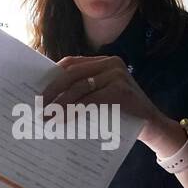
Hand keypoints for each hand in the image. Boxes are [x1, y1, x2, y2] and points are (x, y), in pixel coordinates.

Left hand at [41, 56, 185, 156]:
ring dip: (60, 103)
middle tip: (38, 105)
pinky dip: (74, 110)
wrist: (152, 126)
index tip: (35, 91)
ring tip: (47, 116)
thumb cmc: (122, 113)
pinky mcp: (121, 89)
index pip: (70, 64)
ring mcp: (117, 74)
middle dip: (52, 90)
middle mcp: (111, 63)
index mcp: (103, 61)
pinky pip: (91, 99)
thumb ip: (82, 92)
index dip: (51, 76)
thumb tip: (48, 99)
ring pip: (79, 86)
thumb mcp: (100, 98)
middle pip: (71, 72)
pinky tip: (63, 120)